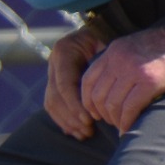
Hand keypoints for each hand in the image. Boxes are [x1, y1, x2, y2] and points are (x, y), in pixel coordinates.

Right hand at [44, 21, 108, 139]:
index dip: (74, 104)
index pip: (64, 83)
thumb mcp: (111, 45)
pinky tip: (76, 131)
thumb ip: (107, 63)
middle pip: (55, 96)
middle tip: (88, 130)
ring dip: (67, 121)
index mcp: (65, 50)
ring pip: (51, 103)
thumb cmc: (112, 38)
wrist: (105, 30)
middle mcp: (54, 62)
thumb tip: (108, 92)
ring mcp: (52, 73)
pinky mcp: (55, 83)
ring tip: (85, 134)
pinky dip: (63, 120)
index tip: (89, 119)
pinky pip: (53, 106)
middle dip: (71, 117)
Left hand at [78, 22, 164, 134]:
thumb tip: (109, 89)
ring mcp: (134, 70)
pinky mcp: (151, 81)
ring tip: (122, 126)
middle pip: (97, 96)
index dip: (87, 102)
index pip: (87, 81)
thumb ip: (118, 63)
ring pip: (112, 104)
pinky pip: (130, 108)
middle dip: (102, 114)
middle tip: (111, 122)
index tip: (96, 113)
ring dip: (115, 120)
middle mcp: (119, 60)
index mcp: (113, 52)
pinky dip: (127, 122)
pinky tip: (129, 128)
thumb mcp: (133, 47)